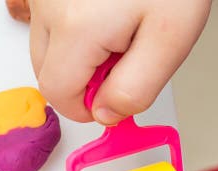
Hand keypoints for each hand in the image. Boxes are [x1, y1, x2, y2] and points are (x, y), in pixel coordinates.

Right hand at [27, 0, 210, 123]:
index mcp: (76, 29)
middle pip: (47, 72)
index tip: (116, 92)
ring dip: (76, 52)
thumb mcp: (171, 36)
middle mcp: (49, 7)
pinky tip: (103, 11)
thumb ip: (136, 88)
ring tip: (118, 25)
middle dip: (82, 77)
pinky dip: (72, 27)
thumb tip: (106, 113)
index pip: (59, 95)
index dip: (89, 106)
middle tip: (124, 52)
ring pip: (46, 46)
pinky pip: (48, 20)